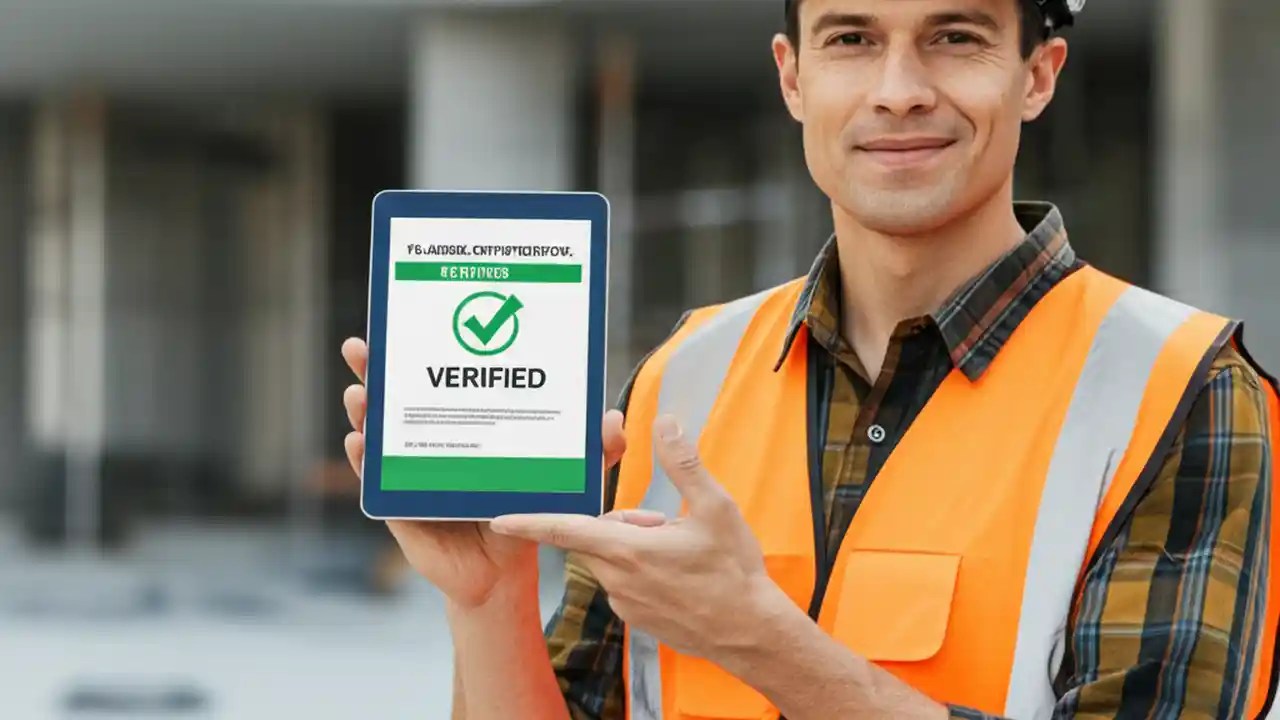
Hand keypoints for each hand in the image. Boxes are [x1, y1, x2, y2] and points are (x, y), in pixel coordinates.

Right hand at [340, 338, 627, 609]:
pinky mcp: (400, 509)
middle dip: (374, 369)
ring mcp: (409, 473)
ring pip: (377, 435)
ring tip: (360, 393)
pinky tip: (360, 444)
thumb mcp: (563, 477)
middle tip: (360, 347)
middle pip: (394, 397)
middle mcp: (429, 440)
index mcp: (463, 423)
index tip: (403, 319)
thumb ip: (593, 452)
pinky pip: (377, 482)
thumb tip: (614, 421)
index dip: (416, 349)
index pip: (436, 377)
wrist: (504, 573)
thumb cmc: (527, 512)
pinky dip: (365, 462)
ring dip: (363, 411)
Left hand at [490, 415, 784, 659]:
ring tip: (677, 549)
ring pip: (611, 561)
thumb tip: (665, 424)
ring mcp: (625, 603)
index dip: (529, 523)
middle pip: (595, 538)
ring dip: (632, 547)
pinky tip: (678, 574)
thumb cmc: (733, 573)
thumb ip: (683, 463)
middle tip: (663, 522)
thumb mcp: (716, 508)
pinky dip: (641, 571)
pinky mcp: (636, 618)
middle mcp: (618, 579)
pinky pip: (624, 584)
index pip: (565, 531)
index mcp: (629, 549)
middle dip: (620, 524)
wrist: (750, 633)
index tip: (500, 521)